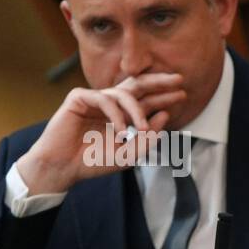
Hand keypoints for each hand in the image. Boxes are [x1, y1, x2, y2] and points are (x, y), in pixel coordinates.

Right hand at [14, 73, 186, 194]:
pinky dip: (116, 114)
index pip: (147, 101)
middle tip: (178, 80)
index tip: (183, 94)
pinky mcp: (79, 98)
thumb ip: (149, 137)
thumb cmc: (94, 161)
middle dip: (158, 82)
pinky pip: (104, 99)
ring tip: (143, 129)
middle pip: (137, 85)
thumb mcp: (130, 153)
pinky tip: (121, 130)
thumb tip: (165, 114)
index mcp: (123, 116)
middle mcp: (111, 104)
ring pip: (124, 94)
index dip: (164, 97)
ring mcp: (95, 99)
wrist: (65, 168)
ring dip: (138, 111)